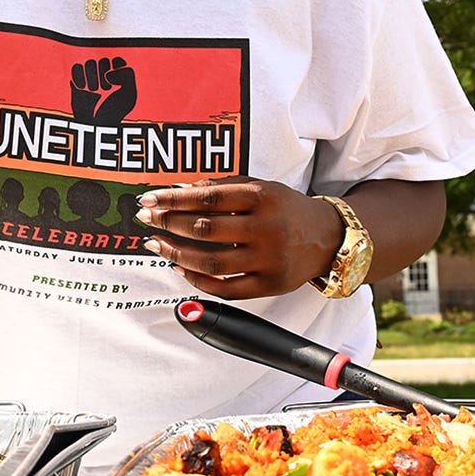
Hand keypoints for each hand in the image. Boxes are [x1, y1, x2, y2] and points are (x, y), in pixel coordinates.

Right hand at [70, 56, 137, 123]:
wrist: (96, 126)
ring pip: (89, 62)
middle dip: (104, 73)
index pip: (118, 59)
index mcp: (119, 76)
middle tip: (106, 89)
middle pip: (103, 58)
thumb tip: (109, 73)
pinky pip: (76, 67)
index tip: (118, 81)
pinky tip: (83, 88)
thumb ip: (127, 76)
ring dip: (92, 75)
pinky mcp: (77, 81)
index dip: (118, 67)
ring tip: (95, 90)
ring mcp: (90, 77)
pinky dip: (79, 76)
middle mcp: (104, 74)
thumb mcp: (129, 95)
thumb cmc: (115, 112)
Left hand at [135, 176, 342, 299]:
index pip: (207, 197)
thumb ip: (220, 188)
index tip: (149, 199)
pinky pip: (225, 288)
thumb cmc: (284, 208)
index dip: (173, 199)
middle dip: (168, 223)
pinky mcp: (270, 285)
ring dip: (175, 252)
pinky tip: (179, 267)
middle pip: (205, 228)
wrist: (327, 237)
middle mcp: (267, 228)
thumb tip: (173, 192)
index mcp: (264, 197)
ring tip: (156, 244)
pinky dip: (197, 279)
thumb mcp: (260, 187)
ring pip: (211, 261)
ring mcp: (269, 260)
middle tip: (146, 219)